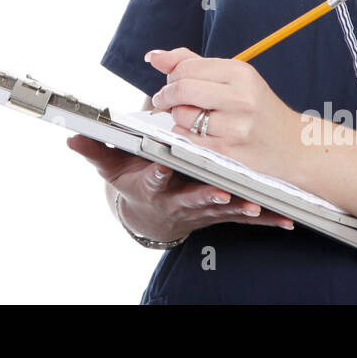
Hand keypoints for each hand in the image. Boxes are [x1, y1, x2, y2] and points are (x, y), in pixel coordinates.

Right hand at [66, 134, 293, 243]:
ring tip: (254, 204)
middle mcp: (178, 199)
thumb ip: (96, 151)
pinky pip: (244, 217)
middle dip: (206, 194)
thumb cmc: (135, 181)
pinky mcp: (219, 213)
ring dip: (238, 206)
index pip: (155, 176)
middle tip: (221, 190)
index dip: (158, 170)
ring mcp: (201, 208)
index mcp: (154, 184)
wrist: (152, 214)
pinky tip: (284, 220)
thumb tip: (72, 138)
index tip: (163, 163)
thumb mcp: (113, 168)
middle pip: (192, 196)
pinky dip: (264, 219)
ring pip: (221, 208)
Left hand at [145, 47, 305, 183]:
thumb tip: (153, 56)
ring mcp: (236, 127)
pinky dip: (184, 136)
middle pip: (181, 89)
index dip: (171, 75)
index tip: (172, 83)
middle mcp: (241, 98)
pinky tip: (197, 134)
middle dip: (165, 95)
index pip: (186, 67)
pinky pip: (187, 140)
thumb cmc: (257, 109)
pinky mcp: (229, 153)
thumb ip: (191, 63)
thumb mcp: (233, 78)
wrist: (293, 146)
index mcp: (241, 73)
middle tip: (164, 99)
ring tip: (190, 117)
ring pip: (182, 116)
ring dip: (177, 117)